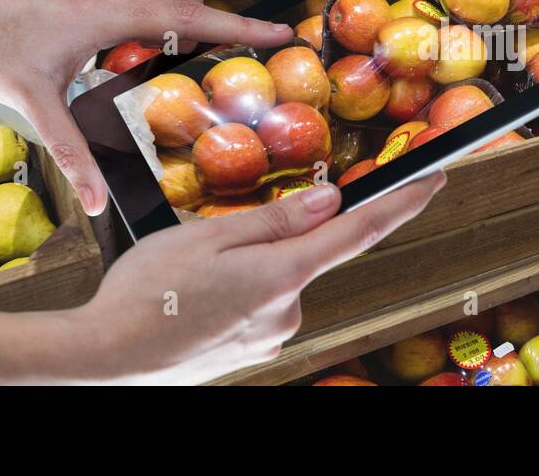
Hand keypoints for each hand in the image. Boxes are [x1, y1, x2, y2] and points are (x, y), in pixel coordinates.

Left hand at [0, 0, 291, 214]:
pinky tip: (111, 44)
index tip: (281, 29)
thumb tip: (99, 204)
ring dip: (172, 7)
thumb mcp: (31, 105)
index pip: (194, 16)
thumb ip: (72, 155)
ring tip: (154, 54)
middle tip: (203, 55)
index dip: (242, 25)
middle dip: (205, 14)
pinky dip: (141, 5)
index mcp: (109, 12)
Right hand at [69, 173, 445, 383]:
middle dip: (269, 238)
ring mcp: (271, 335)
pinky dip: (234, 292)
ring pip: (275, 278)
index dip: (403, 201)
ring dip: (245, 267)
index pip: (362, 230)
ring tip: (187, 278)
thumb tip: (332, 200)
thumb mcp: (208, 238)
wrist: (104, 360)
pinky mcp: (252, 350)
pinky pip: (256, 305)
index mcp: (284, 274)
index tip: (433, 178)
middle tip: (209, 246)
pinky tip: (193, 299)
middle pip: (303, 252)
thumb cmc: (145, 294)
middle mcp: (289, 310)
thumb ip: (276, 219)